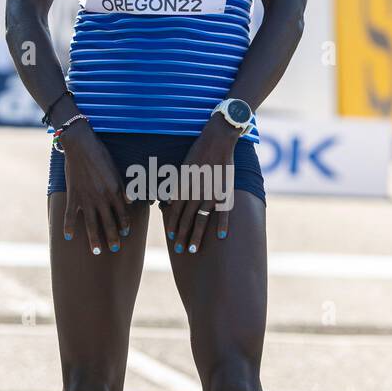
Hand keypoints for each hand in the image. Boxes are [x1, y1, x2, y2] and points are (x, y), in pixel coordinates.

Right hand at [61, 121, 130, 254]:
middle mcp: (102, 198)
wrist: (80, 145)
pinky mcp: (73, 196)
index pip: (123, 213)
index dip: (125, 225)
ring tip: (97, 252)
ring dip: (94, 239)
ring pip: (91, 224)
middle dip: (113, 237)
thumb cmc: (100, 155)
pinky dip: (68, 227)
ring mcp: (86, 198)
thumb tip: (129, 201)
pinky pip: (70, 215)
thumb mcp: (116, 170)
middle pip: (109, 223)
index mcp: (115, 191)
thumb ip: (123, 187)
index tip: (126, 233)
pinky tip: (68, 237)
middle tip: (115, 249)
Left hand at [162, 117, 236, 254]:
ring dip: (197, 236)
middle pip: (187, 219)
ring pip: (202, 220)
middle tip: (181, 250)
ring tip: (194, 249)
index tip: (172, 237)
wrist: (217, 140)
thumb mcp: (183, 169)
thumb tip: (167, 201)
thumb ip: (175, 187)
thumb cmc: (198, 151)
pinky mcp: (225, 191)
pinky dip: (222, 225)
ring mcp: (210, 194)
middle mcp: (195, 193)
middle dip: (183, 236)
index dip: (174, 225)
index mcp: (184, 186)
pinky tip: (221, 237)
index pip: (176, 211)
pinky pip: (224, 212)